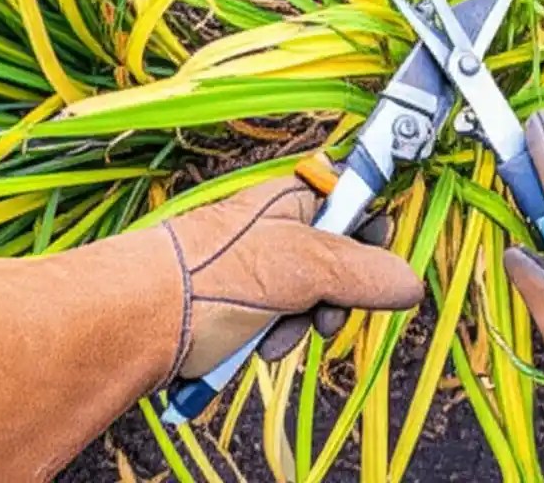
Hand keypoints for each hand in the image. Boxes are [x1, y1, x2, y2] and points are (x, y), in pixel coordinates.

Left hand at [0, 176, 423, 480]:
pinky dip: (274, 337)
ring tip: (277, 335)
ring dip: (302, 322)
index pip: (354, 199)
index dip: (372, 230)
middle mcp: (273, 226)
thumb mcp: (302, 268)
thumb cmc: (207, 279)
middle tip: (324, 314)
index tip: (381, 259)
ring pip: (309, 296)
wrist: (131, 322)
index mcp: (290, 198)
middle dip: (337, 295)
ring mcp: (253, 266)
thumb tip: (412, 282)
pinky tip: (256, 347)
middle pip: (339, 257)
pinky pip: (277, 320)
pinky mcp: (235, 304)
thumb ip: (365, 272)